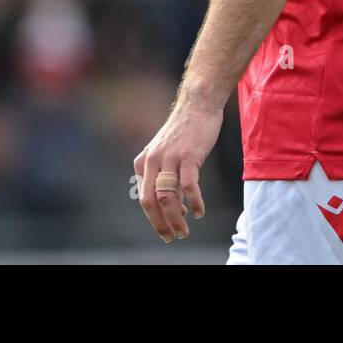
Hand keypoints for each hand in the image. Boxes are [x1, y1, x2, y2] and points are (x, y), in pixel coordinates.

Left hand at [134, 97, 222, 241]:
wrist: (197, 105)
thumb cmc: (185, 132)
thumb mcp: (167, 154)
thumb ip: (166, 178)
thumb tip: (174, 208)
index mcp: (143, 162)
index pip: (144, 199)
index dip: (154, 219)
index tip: (166, 231)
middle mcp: (152, 161)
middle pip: (151, 202)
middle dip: (161, 224)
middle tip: (173, 237)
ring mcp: (170, 158)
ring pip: (167, 198)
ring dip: (176, 219)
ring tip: (185, 230)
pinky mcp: (188, 155)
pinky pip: (188, 186)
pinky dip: (194, 203)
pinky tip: (199, 211)